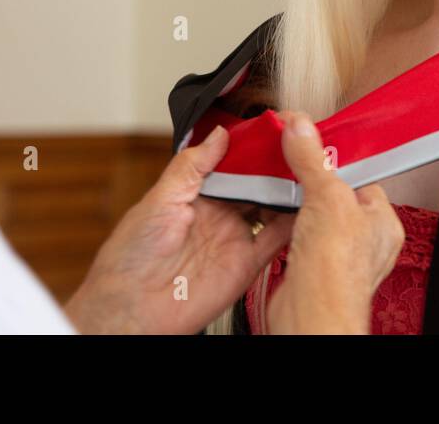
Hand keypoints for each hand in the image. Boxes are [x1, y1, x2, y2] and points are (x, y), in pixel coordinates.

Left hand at [64, 124, 293, 333]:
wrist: (132, 306)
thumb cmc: (131, 255)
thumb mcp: (159, 198)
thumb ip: (191, 166)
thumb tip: (218, 135)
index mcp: (197, 195)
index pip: (233, 165)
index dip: (253, 149)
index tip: (273, 132)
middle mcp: (219, 215)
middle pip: (257, 185)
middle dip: (277, 167)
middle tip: (299, 148)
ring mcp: (234, 238)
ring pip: (272, 209)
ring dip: (288, 192)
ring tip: (307, 171)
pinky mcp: (246, 264)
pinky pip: (276, 241)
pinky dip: (293, 225)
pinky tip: (305, 207)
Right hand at [266, 111, 403, 333]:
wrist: (309, 314)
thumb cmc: (336, 273)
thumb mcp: (328, 198)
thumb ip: (313, 160)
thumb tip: (301, 129)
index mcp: (382, 222)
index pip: (361, 175)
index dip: (335, 157)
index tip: (314, 140)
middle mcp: (363, 240)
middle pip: (335, 193)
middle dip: (312, 179)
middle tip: (295, 160)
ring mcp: (335, 255)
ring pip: (314, 214)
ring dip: (295, 202)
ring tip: (282, 186)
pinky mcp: (309, 265)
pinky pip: (296, 232)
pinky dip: (284, 222)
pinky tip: (274, 215)